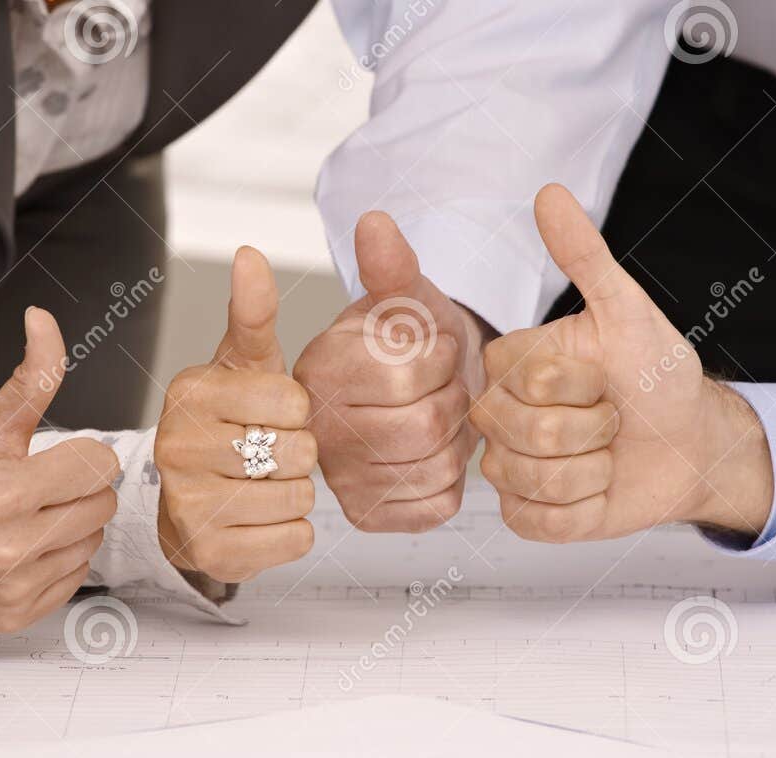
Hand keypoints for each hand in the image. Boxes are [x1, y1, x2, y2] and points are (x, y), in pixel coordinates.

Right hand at [0, 307, 116, 632]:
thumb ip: (31, 374)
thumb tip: (45, 321)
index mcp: (3, 493)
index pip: (99, 465)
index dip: (77, 454)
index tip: (47, 458)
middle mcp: (8, 547)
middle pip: (100, 505)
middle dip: (75, 488)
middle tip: (36, 486)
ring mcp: (11, 587)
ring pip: (91, 542)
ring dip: (69, 525)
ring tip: (26, 516)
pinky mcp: (12, 614)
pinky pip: (74, 579)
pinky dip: (56, 561)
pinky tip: (22, 547)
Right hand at [155, 247, 317, 582]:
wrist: (191, 499)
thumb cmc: (229, 422)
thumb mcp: (243, 364)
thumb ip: (252, 312)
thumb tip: (249, 254)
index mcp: (189, 393)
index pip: (292, 400)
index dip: (296, 410)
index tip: (269, 414)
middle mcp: (178, 448)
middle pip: (297, 451)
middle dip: (298, 455)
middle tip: (268, 455)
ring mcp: (190, 505)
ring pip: (299, 498)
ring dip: (296, 494)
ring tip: (264, 485)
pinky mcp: (210, 554)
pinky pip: (294, 540)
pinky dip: (291, 533)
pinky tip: (262, 519)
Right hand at [293, 212, 483, 532]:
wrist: (410, 392)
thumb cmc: (407, 342)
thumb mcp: (404, 297)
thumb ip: (392, 265)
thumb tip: (375, 223)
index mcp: (320, 370)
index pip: (405, 374)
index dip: (440, 358)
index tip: (433, 348)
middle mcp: (318, 431)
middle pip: (424, 425)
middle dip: (454, 400)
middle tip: (444, 386)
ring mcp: (340, 480)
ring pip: (435, 467)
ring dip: (457, 439)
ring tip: (440, 417)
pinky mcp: (368, 516)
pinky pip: (438, 504)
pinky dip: (453, 478)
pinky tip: (435, 454)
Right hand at [470, 184, 773, 542]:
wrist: (690, 445)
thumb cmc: (657, 379)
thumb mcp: (630, 313)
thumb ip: (585, 256)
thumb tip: (549, 193)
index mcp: (511, 364)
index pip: (530, 380)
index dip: (582, 384)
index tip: (603, 378)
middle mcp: (498, 414)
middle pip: (525, 433)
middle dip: (591, 430)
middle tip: (610, 419)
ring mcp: (507, 468)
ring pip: (532, 480)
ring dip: (592, 471)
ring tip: (605, 454)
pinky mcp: (524, 516)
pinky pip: (540, 522)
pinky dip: (584, 510)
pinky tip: (597, 489)